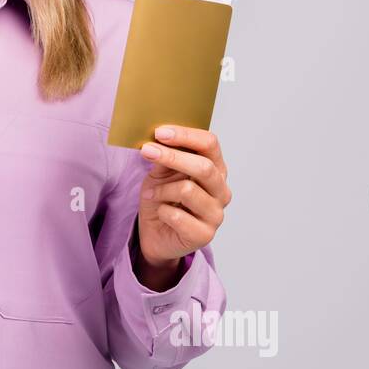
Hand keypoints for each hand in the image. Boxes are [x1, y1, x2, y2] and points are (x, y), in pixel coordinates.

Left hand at [137, 125, 231, 266]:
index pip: (210, 144)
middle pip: (204, 167)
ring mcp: (216, 214)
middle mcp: (221, 191)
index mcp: (215, 170)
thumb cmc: (161, 200)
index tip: (160, 132)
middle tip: (147, 150)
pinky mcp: (204, 236)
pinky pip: (177, 216)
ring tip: (151, 194)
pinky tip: (160, 213)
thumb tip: (160, 137)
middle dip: (172, 157)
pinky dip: (162, 211)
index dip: (186, 135)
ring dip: (161, 190)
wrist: (154, 235)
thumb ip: (166, 158)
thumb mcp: (160, 174)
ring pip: (187, 190)